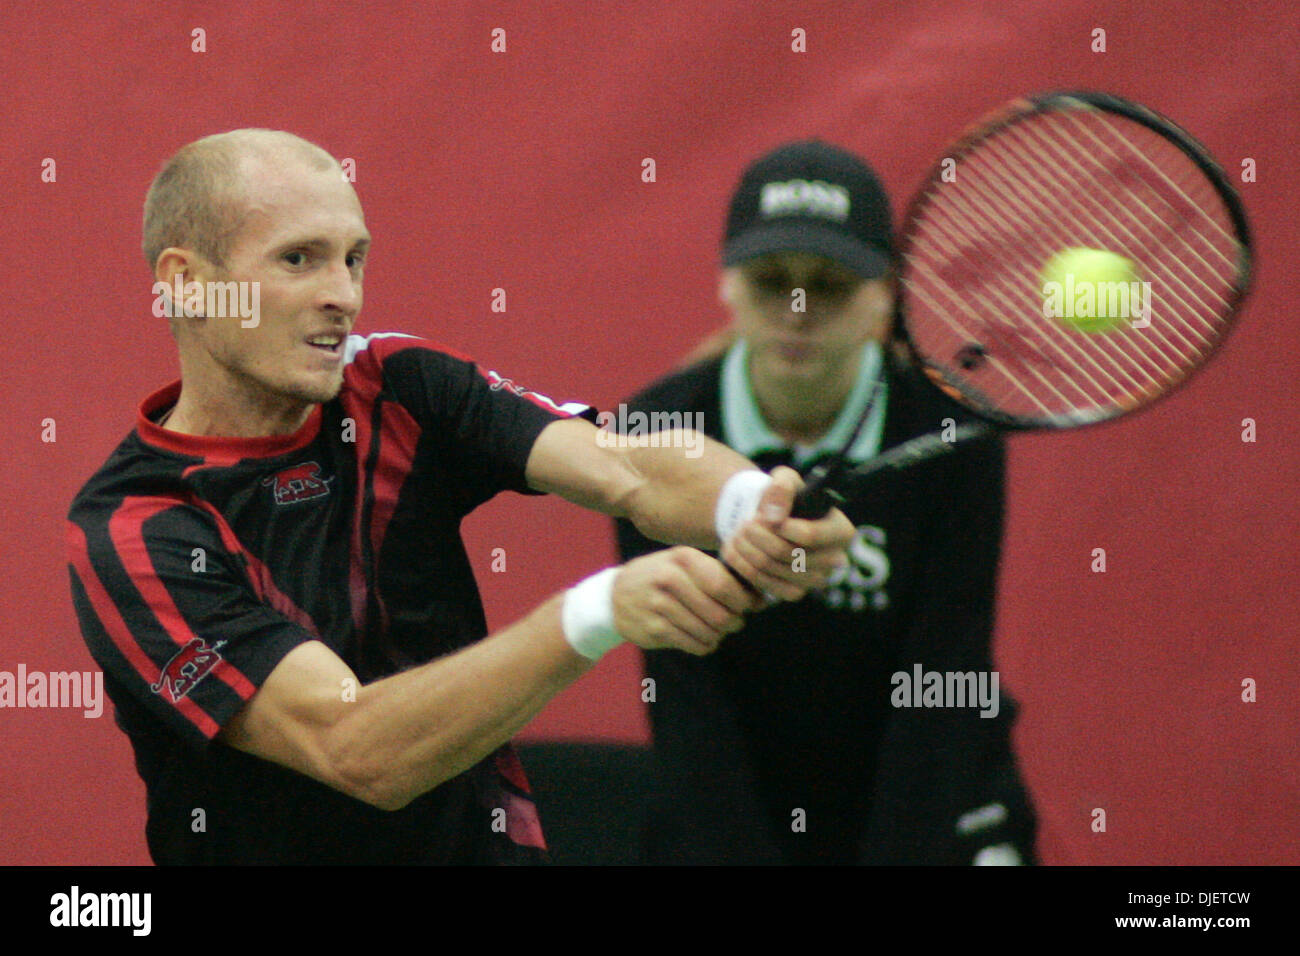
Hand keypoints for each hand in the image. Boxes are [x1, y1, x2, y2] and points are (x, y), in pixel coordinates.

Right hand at [612, 547, 764, 654]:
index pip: (725, 585)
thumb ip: (719, 575)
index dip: (743, 601)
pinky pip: (695, 645)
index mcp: (683, 558)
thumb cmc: (663, 576)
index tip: (748, 606)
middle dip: (734, 622)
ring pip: (709, 633)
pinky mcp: (653, 629)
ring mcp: (659, 605)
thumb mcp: (685, 563)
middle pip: (721, 614)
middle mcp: (669, 579)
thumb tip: (762, 598)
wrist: (615, 595)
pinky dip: (705, 645)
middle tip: (733, 621)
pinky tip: (700, 637)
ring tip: (715, 629)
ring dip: (718, 635)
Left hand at [721, 466, 853, 601]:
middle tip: (743, 524)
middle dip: (756, 534)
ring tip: (737, 533)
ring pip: (770, 566)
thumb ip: (782, 487)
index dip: (780, 526)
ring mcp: (814, 580)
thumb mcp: (784, 480)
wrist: (771, 521)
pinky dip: (742, 565)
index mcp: (841, 531)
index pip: (810, 535)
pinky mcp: (794, 592)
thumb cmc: (784, 499)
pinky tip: (735, 550)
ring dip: (745, 548)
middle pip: (785, 552)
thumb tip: (774, 517)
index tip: (762, 516)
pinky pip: (763, 583)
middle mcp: (834, 560)